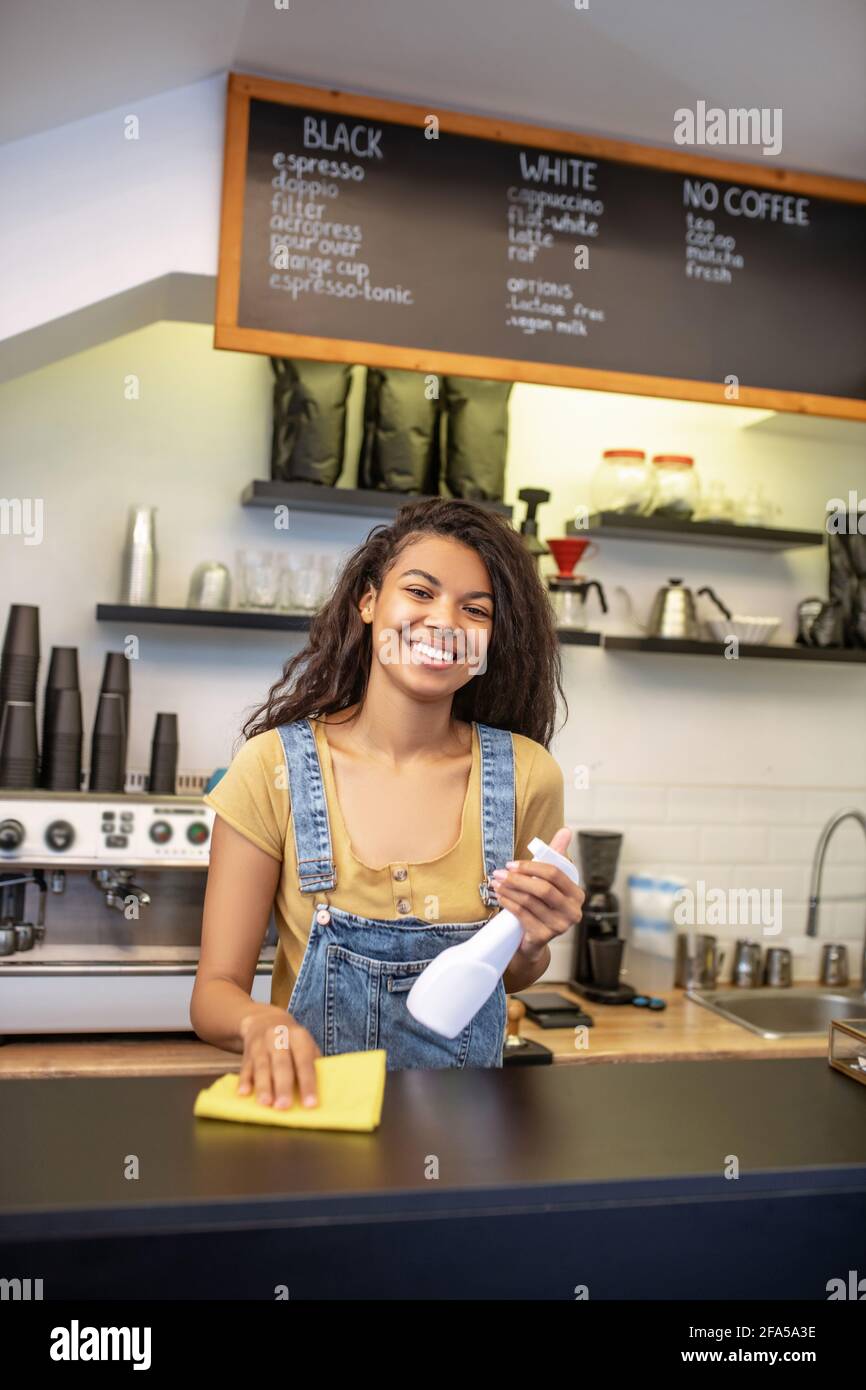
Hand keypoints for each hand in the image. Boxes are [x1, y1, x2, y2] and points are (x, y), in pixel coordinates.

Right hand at [237, 1006, 320, 1108]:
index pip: (305, 1061)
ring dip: (263, 1086)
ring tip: (266, 1103)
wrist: (264, 1020)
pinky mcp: (247, 1053)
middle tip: (284, 1106)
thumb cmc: (292, 1040)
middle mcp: (278, 1038)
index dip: (308, 1083)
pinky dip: (244, 1080)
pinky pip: (245, 1067)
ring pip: (262, 1066)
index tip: (310, 1104)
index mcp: (298, 1036)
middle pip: (281, 1064)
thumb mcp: (306, 1044)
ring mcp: (261, 1045)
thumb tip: (322, 1090)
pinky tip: (244, 1093)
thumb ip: (312, 1063)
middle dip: (282, 1086)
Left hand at [490, 826, 584, 961]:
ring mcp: (560, 926)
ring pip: (530, 901)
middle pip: (543, 888)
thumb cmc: (542, 904)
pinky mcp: (544, 936)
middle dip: (518, 879)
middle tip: (499, 873)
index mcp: (577, 894)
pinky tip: (500, 897)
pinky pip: (522, 915)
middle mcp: (573, 911)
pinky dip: (508, 903)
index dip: (531, 867)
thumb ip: (556, 855)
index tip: (511, 864)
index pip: (555, 873)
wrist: (534, 940)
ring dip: (509, 890)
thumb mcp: (549, 881)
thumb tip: (566, 830)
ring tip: (496, 883)